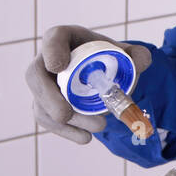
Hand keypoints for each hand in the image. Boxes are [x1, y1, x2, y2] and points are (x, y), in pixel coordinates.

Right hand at [25, 25, 152, 143]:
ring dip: (64, 121)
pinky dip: (67, 131)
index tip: (59, 66)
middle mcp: (46, 60)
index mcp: (66, 38)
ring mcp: (42, 85)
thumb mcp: (128, 54)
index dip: (52, 51)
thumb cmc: (111, 58)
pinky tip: (85, 137)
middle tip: (65, 114)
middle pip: (35, 76)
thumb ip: (138, 56)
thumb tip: (140, 63)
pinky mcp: (45, 105)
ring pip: (40, 103)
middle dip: (48, 97)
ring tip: (98, 127)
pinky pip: (48, 120)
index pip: (53, 38)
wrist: (105, 75)